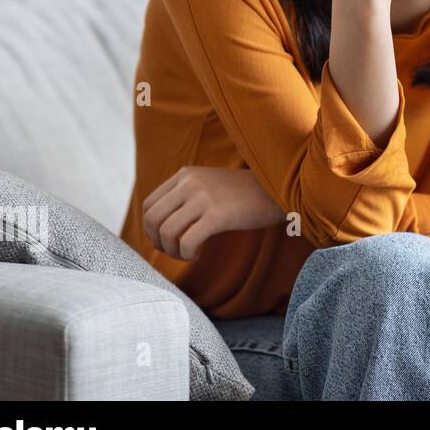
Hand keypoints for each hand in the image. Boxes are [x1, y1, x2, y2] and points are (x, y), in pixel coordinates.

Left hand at [141, 165, 284, 260]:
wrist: (280, 190)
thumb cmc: (245, 195)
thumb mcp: (209, 186)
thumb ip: (185, 197)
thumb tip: (159, 227)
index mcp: (185, 174)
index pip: (149, 205)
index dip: (151, 229)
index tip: (165, 241)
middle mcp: (190, 183)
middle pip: (152, 220)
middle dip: (158, 243)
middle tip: (175, 252)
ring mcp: (203, 197)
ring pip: (167, 232)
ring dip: (172, 252)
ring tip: (188, 254)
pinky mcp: (217, 215)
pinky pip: (186, 242)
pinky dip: (187, 254)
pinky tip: (198, 254)